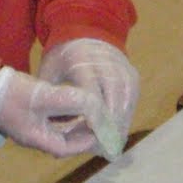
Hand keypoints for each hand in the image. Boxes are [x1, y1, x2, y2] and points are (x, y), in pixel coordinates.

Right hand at [0, 67, 101, 157]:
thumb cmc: (13, 95)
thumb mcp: (43, 96)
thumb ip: (69, 100)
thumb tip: (93, 104)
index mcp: (36, 138)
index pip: (65, 148)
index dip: (83, 142)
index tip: (98, 133)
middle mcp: (33, 135)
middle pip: (62, 140)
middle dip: (80, 134)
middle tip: (97, 125)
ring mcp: (29, 125)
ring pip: (56, 129)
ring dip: (72, 123)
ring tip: (89, 114)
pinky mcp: (26, 114)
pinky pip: (49, 119)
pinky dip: (63, 114)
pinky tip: (72, 104)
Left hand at [38, 38, 139, 156]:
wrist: (85, 32)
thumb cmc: (63, 59)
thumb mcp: (49, 75)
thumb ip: (52, 104)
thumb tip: (56, 140)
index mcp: (82, 63)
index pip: (92, 96)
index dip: (93, 120)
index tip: (90, 141)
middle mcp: (107, 65)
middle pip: (113, 101)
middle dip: (108, 128)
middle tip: (102, 150)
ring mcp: (122, 69)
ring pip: (126, 102)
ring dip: (119, 125)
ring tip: (111, 146)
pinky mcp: (132, 74)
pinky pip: (132, 99)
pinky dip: (125, 117)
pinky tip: (118, 132)